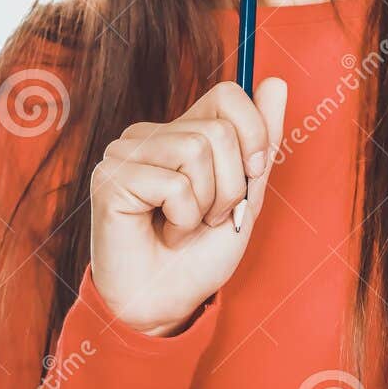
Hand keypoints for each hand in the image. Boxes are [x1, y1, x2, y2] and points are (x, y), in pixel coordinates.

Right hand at [90, 78, 288, 336]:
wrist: (166, 304)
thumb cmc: (199, 257)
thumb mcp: (246, 197)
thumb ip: (261, 143)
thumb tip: (277, 84)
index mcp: (181, 132)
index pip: (228, 95)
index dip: (252, 137)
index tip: (248, 180)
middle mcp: (150, 135)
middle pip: (219, 130)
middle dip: (229, 187)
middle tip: (206, 219)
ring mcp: (125, 152)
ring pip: (196, 149)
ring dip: (205, 204)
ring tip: (184, 227)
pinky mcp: (110, 177)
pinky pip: (174, 184)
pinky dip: (183, 219)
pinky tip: (164, 232)